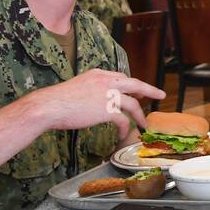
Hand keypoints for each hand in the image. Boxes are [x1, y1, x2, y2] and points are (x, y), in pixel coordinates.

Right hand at [26, 69, 165, 140]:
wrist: (50, 106)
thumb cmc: (57, 100)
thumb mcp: (77, 87)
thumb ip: (90, 90)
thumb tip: (94, 101)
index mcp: (98, 74)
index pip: (120, 77)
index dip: (131, 86)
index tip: (138, 91)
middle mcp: (106, 81)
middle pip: (134, 84)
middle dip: (149, 90)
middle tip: (160, 94)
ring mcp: (108, 94)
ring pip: (133, 103)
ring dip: (140, 115)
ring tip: (144, 124)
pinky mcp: (107, 109)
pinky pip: (123, 120)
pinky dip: (125, 129)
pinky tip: (124, 135)